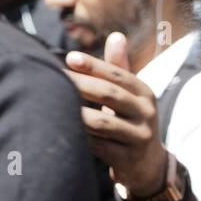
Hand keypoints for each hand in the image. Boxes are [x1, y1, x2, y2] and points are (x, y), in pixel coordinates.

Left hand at [63, 32, 167, 197]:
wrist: (149, 164)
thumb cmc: (131, 121)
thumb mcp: (131, 96)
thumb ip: (120, 68)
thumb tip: (116, 35)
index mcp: (145, 93)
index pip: (119, 75)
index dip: (95, 66)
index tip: (70, 58)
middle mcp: (146, 113)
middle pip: (110, 95)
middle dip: (81, 85)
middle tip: (54, 77)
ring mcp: (138, 137)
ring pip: (102, 123)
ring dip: (76, 113)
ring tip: (51, 104)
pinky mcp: (128, 158)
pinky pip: (98, 146)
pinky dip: (78, 137)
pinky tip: (61, 129)